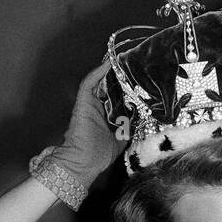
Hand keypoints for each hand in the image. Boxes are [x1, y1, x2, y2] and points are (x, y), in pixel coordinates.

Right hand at [50, 60, 127, 187]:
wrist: (82, 163)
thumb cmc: (98, 156)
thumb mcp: (120, 142)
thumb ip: (128, 130)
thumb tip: (139, 122)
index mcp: (106, 118)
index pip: (117, 99)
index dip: (126, 90)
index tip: (137, 81)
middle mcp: (98, 108)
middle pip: (109, 88)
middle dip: (119, 78)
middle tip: (132, 65)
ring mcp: (90, 104)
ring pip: (99, 83)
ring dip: (109, 72)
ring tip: (121, 59)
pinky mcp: (83, 102)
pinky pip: (89, 83)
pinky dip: (97, 73)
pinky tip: (108, 63)